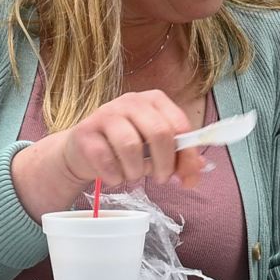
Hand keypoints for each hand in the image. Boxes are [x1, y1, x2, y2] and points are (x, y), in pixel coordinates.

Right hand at [20, 90, 204, 209]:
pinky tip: (114, 176)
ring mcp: (105, 114)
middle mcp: (130, 101)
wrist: (81, 151)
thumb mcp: (155, 150)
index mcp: (153, 100)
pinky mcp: (85, 132)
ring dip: (136, 171)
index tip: (186, 175)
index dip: (187, 154)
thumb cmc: (124, 148)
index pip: (179, 124)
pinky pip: (106, 160)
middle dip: (165, 164)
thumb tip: (197, 171)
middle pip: (159, 133)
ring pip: (131, 147)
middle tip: (162, 179)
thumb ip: (179, 158)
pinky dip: (115, 176)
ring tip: (133, 175)